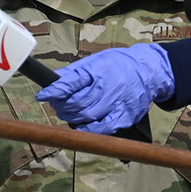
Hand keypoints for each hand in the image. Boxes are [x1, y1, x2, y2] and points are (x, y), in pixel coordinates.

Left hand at [36, 42, 171, 133]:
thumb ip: (74, 73)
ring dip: (72, 117)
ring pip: (87, 116)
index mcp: (97, 71)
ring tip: (68, 113)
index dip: (55, 91)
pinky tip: (82, 127)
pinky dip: (90, 130)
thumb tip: (53, 82)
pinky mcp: (124, 116)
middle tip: (57, 105)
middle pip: (76, 103)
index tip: (42, 96)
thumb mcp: (95, 61)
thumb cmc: (119, 66)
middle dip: (62, 106)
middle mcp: (107, 87)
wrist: (148, 72)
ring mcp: (116, 103)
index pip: (71, 82)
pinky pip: (104, 128)